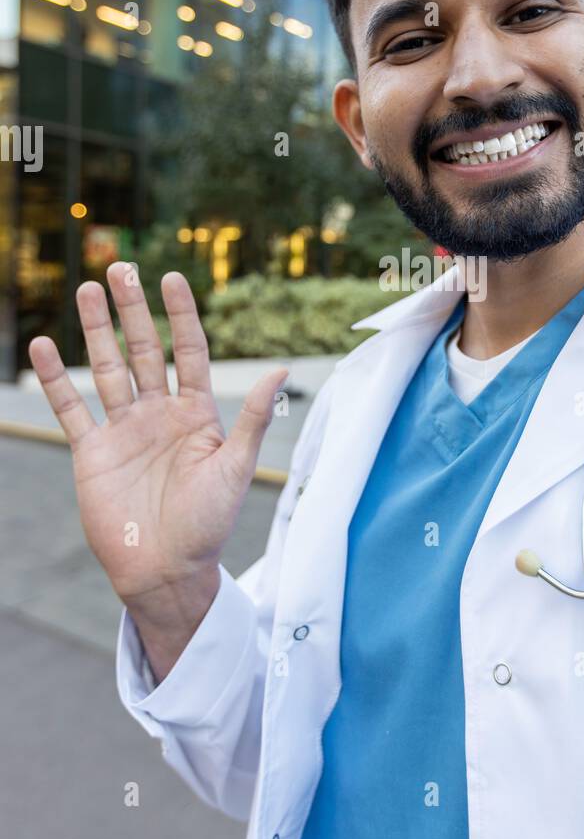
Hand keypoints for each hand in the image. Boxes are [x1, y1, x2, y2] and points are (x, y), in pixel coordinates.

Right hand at [28, 263, 287, 609]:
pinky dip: (57, 379)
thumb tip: (283, 371)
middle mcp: (159, 414)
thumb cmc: (208, 524)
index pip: (188, 351)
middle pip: (144, 349)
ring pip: (107, 368)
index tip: (171, 278)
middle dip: (132, 310)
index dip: (180, 315)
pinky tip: (44, 347)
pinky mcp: (93, 452)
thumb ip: (254, 418)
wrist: (167, 570)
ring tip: (87, 289)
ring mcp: (124, 430)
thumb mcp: (235, 467)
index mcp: (197, 413)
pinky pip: (71, 408)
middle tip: (120, 268)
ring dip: (96, 331)